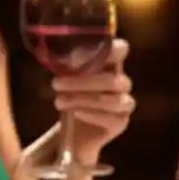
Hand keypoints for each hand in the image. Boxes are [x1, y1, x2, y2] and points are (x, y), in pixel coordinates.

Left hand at [51, 39, 134, 161]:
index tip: (75, 58)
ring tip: (59, 101)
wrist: (73, 129)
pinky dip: (91, 115)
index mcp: (111, 65)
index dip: (105, 51)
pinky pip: (111, 119)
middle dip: (82, 82)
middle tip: (55, 83)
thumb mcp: (66, 77)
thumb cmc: (71, 95)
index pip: (121, 50)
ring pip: (113, 101)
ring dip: (83, 99)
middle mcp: (121, 83)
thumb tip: (60, 57)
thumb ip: (67, 66)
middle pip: (113, 80)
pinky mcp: (120, 123)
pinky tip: (75, 113)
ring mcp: (124, 104)